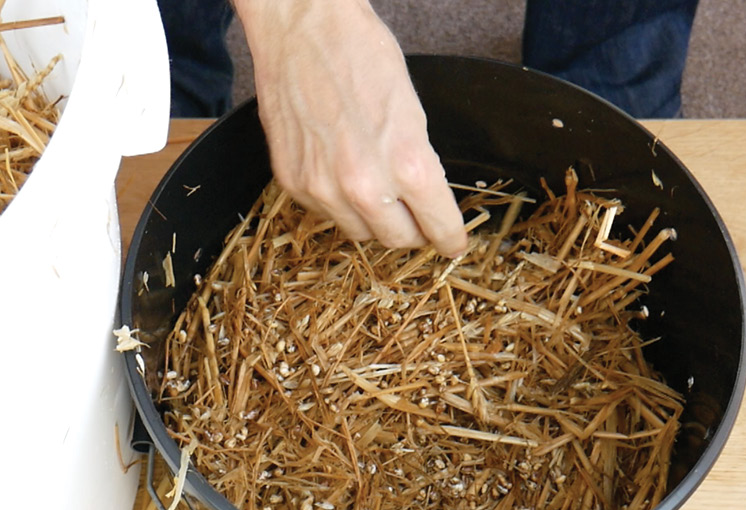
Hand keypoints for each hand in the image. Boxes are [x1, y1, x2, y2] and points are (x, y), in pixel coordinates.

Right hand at [232, 0, 466, 255]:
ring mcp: (323, 188)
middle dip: (411, 230)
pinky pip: (324, 213)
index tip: (452, 243)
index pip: (439, 227)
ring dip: (372, 218)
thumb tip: (423, 201)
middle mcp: (364, 186)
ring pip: (359, 233)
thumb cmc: (362, 54)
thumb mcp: (412, 110)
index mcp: (407, 164)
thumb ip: (418, 163)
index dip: (450, 238)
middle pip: (398, 240)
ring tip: (373, 186)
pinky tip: (338, 170)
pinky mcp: (293, 183)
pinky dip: (336, 202)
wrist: (301, 30)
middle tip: (414, 213)